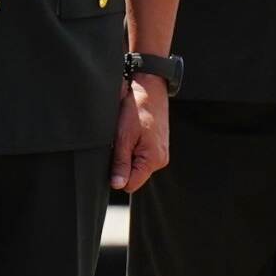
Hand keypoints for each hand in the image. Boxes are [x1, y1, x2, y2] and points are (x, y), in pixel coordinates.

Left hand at [110, 77, 170, 191]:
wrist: (150, 90)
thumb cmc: (137, 109)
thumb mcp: (123, 137)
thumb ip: (121, 163)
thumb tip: (117, 185)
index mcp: (153, 159)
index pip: (130, 185)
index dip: (117, 175)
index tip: (113, 157)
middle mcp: (160, 160)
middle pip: (134, 176)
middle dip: (122, 164)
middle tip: (120, 143)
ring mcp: (161, 153)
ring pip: (137, 167)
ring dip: (128, 156)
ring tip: (128, 136)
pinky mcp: (159, 147)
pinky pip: (142, 157)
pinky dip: (134, 149)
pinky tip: (133, 135)